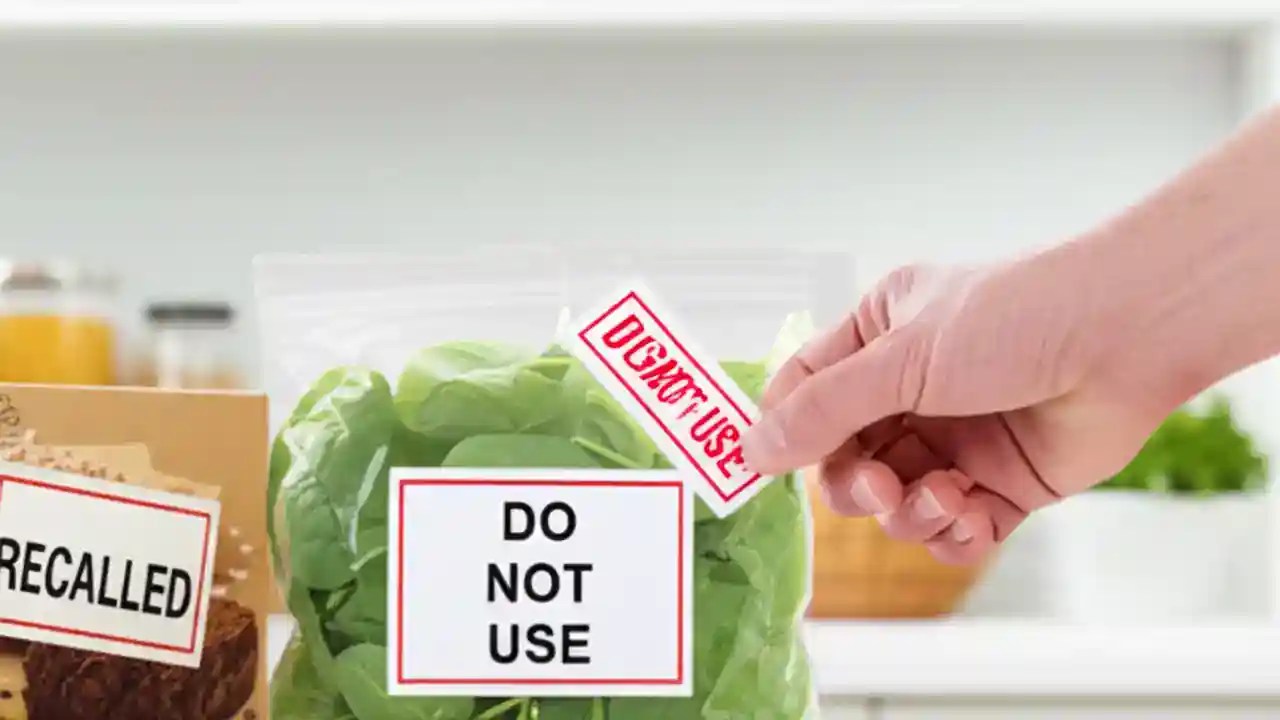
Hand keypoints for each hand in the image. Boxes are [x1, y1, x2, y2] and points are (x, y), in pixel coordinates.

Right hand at [742, 261, 1167, 563]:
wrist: (1126, 338)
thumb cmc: (1013, 320)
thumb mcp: (900, 358)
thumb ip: (824, 410)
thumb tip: (753, 449)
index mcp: (880, 336)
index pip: (808, 390)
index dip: (786, 432)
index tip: (770, 468)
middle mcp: (912, 387)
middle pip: (848, 459)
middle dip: (858, 486)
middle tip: (880, 490)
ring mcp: (957, 436)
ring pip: (898, 501)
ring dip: (912, 512)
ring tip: (946, 496)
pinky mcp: (1002, 481)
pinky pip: (953, 527)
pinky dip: (954, 533)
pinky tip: (971, 515)